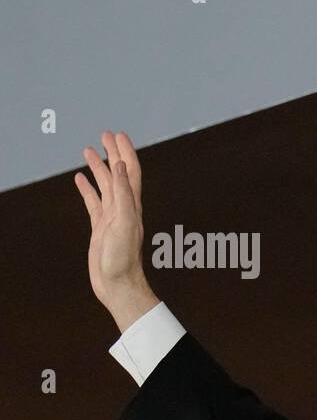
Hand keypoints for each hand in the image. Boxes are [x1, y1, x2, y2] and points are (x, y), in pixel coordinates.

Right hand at [74, 130, 157, 331]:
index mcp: (132, 205)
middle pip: (118, 174)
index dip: (125, 152)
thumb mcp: (125, 223)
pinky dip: (88, 189)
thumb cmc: (123, 259)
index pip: (129, 172)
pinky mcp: (100, 227)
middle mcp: (124, 208)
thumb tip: (120, 166)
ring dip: (98, 167)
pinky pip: (94, 202)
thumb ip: (123, 195)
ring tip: (88, 150)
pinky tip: (80, 180)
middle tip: (105, 134)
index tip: (117, 135)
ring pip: (104, 186)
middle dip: (113, 153)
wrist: (118, 285)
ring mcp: (112, 217)